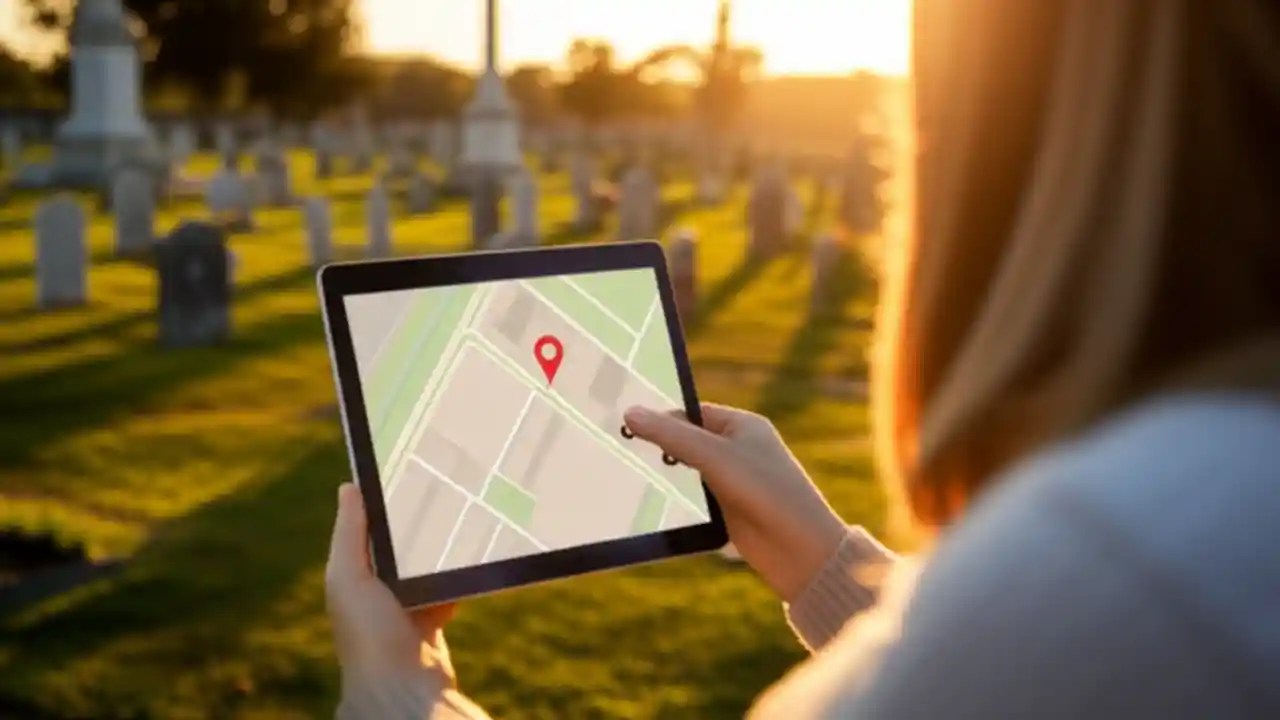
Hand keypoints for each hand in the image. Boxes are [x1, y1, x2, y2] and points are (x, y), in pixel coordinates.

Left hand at [326, 483, 457, 692]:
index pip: (366, 530)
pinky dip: (460, 579)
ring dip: (441, 551)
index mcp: (353, 577)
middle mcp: (377, 591)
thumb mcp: (348, 577)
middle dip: (417, 524)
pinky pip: (449, 590)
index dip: (380, 504)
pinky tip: (472, 561)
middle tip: (442, 491)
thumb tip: (348, 487)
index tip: (403, 472)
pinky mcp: (433, 621)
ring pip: (427, 566)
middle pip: (400, 546)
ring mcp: (406, 607)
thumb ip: (349, 533)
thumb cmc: (369, 633)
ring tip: (461, 520)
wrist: (403, 687)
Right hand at [624, 404, 847, 603]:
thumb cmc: (766, 492)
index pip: (692, 411)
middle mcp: (740, 449)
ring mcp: (735, 480)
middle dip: (660, 444)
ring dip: (667, 473)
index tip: (625, 422)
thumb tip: (631, 413)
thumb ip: (672, 435)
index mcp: (743, 425)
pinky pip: (696, 496)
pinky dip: (677, 496)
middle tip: (621, 445)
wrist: (800, 549)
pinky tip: (653, 501)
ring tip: (630, 471)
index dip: (660, 416)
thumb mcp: (714, 456)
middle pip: (688, 440)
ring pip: (689, 470)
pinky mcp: (731, 509)